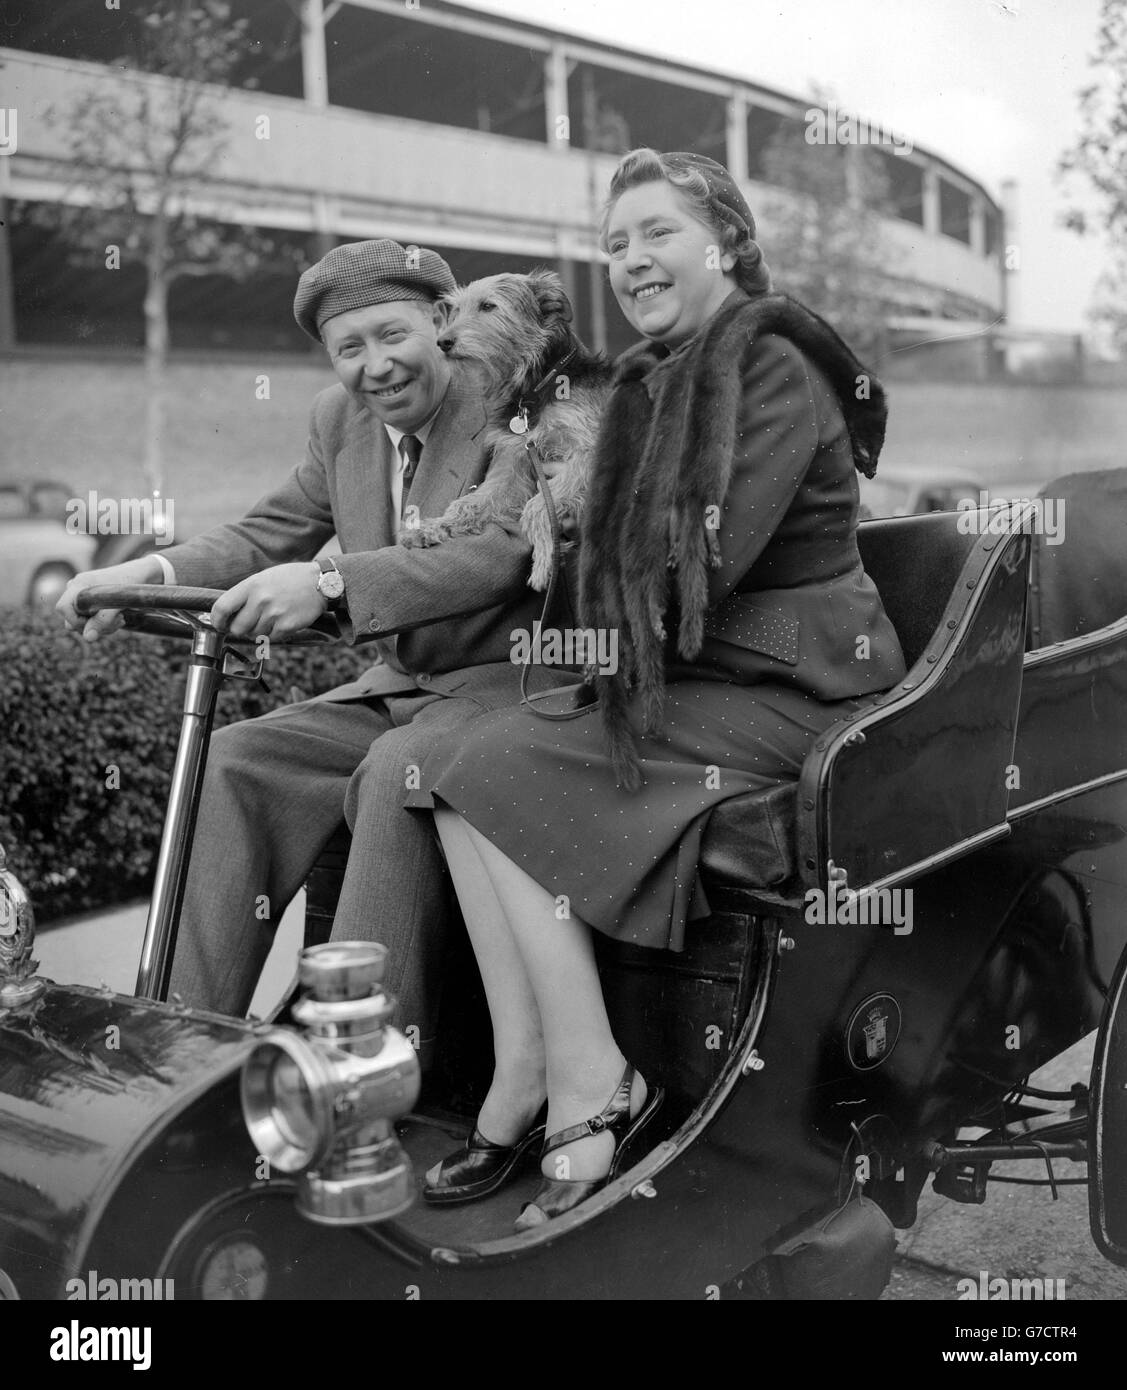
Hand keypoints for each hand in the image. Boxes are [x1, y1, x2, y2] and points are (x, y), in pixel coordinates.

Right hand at [56, 555, 164, 641]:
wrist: (142, 574)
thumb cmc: (130, 585)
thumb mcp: (117, 605)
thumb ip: (102, 621)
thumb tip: (87, 638)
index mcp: (79, 584)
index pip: (63, 608)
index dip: (76, 621)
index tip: (96, 625)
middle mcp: (77, 588)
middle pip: (72, 618)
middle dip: (93, 625)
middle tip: (117, 622)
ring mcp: (83, 594)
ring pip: (83, 620)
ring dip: (102, 625)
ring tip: (120, 618)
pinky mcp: (91, 600)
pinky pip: (90, 618)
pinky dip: (104, 622)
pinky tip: (119, 617)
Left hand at [209, 562, 326, 639]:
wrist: (320, 582)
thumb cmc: (291, 579)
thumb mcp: (264, 577)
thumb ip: (246, 594)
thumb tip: (229, 613)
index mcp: (251, 585)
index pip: (222, 608)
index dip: (217, 621)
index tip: (220, 625)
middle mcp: (260, 600)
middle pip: (237, 628)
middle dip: (240, 629)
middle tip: (249, 623)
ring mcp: (274, 614)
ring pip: (255, 634)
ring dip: (260, 631)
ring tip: (272, 617)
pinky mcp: (287, 626)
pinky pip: (272, 638)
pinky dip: (275, 634)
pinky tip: (283, 621)